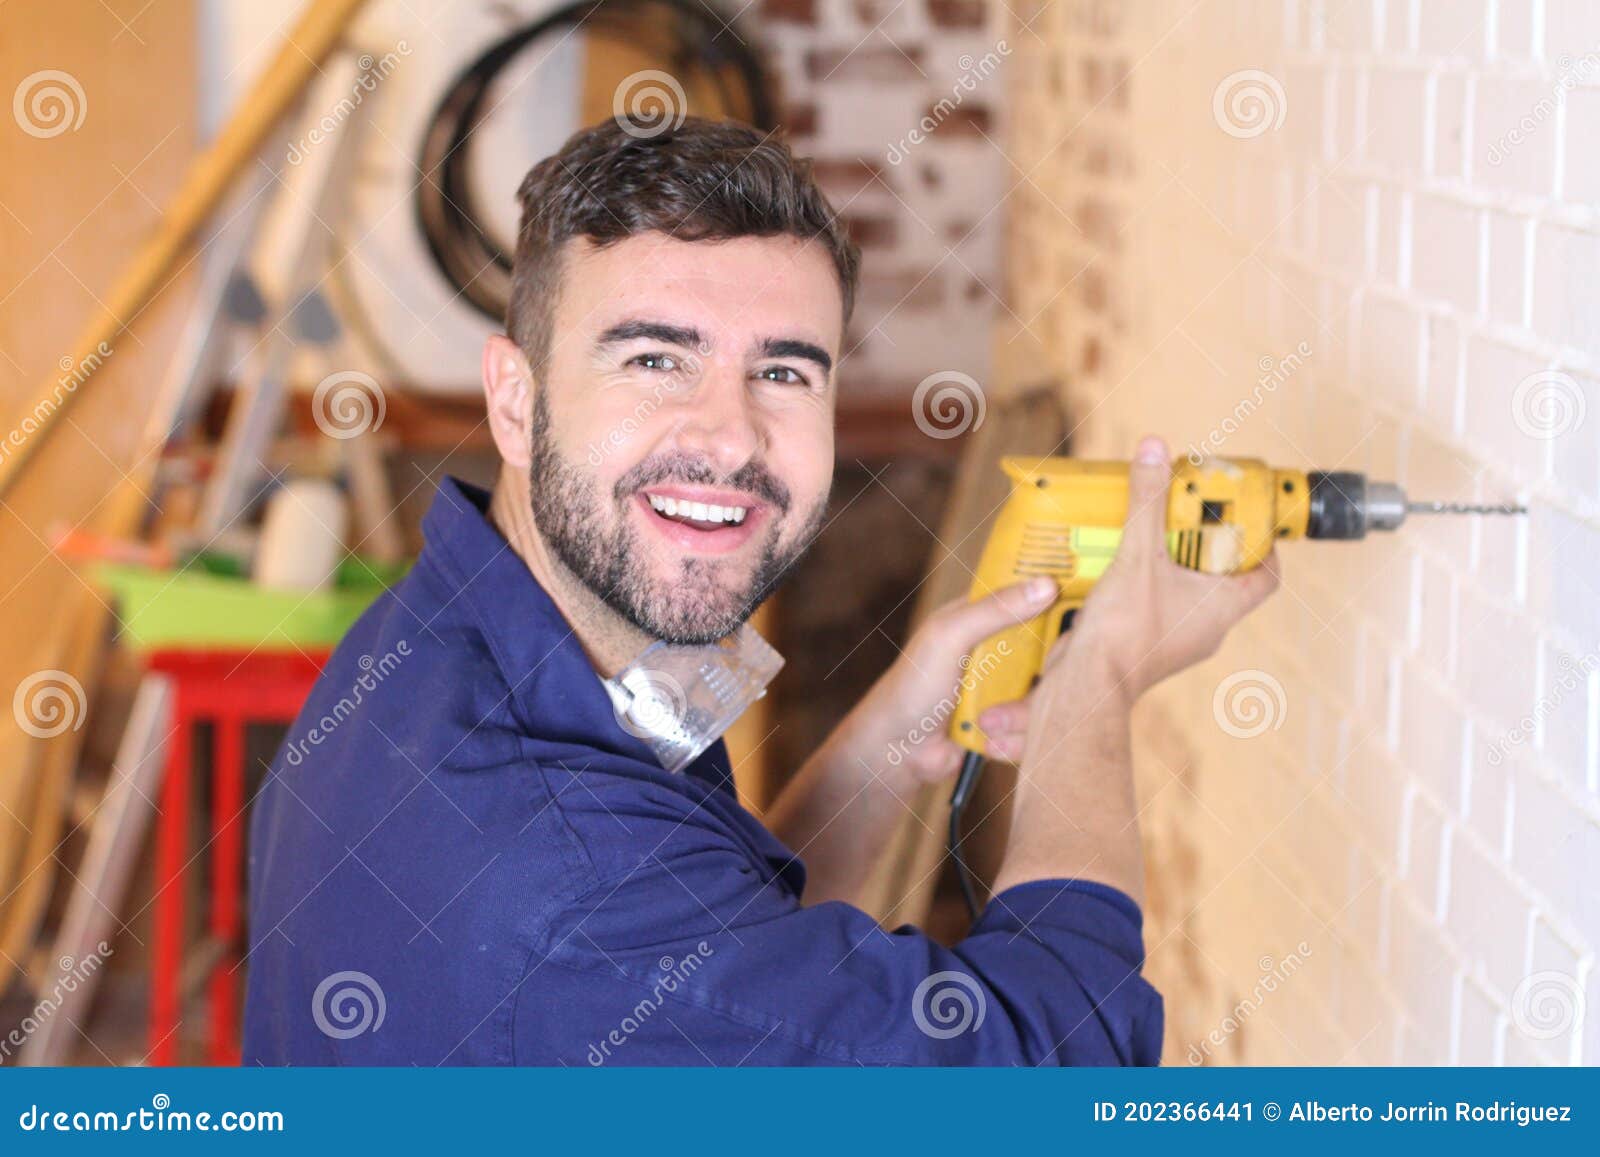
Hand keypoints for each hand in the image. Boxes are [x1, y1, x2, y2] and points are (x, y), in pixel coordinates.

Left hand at [844, 575, 1061, 783]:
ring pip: (1053, 690)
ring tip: (988, 722)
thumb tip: (1046, 585)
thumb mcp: (949, 637)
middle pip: (1058, 647)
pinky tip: (990, 740)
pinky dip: (1019, 737)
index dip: (1064, 599)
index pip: (1038, 594)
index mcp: (987, 614)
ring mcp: (1013, 683)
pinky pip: (1041, 724)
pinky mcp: (1017, 719)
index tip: (1087, 610)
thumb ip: (994, 611)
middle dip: (1047, 673)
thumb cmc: (912, 687)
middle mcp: (1006, 645)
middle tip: (1031, 684)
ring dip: (1022, 714)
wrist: (899, 753)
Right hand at [1056, 434, 1280, 710]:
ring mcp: (1178, 639)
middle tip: (1190, 513)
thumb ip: (1146, 501)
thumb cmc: (1124, 631)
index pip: (1268, 576)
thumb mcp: (1138, 554)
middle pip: (1226, 577)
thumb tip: (1154, 451)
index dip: (1265, 545)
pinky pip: (1159, 604)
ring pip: (1190, 591)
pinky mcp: (1148, 643)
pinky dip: (1148, 581)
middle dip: (1209, 542)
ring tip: (1154, 531)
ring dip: (1176, 561)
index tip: (1247, 518)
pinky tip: (1123, 561)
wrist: (1085, 683)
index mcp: (1224, 608)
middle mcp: (1208, 627)